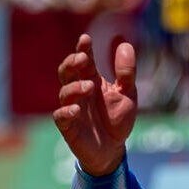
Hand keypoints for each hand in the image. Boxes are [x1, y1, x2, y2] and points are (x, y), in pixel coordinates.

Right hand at [51, 33, 135, 177]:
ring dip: (74, 87)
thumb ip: (126, 72)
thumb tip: (124, 43)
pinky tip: (77, 110)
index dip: (83, 49)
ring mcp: (71, 108)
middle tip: (82, 58)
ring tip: (89, 86)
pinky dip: (66, 112)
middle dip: (71, 63)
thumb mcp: (128, 94)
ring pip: (64, 92)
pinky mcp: (68, 126)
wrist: (113, 150)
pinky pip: (61, 116)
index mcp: (92, 80)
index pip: (84, 61)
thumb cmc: (118, 119)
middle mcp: (79, 92)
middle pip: (67, 72)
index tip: (85, 39)